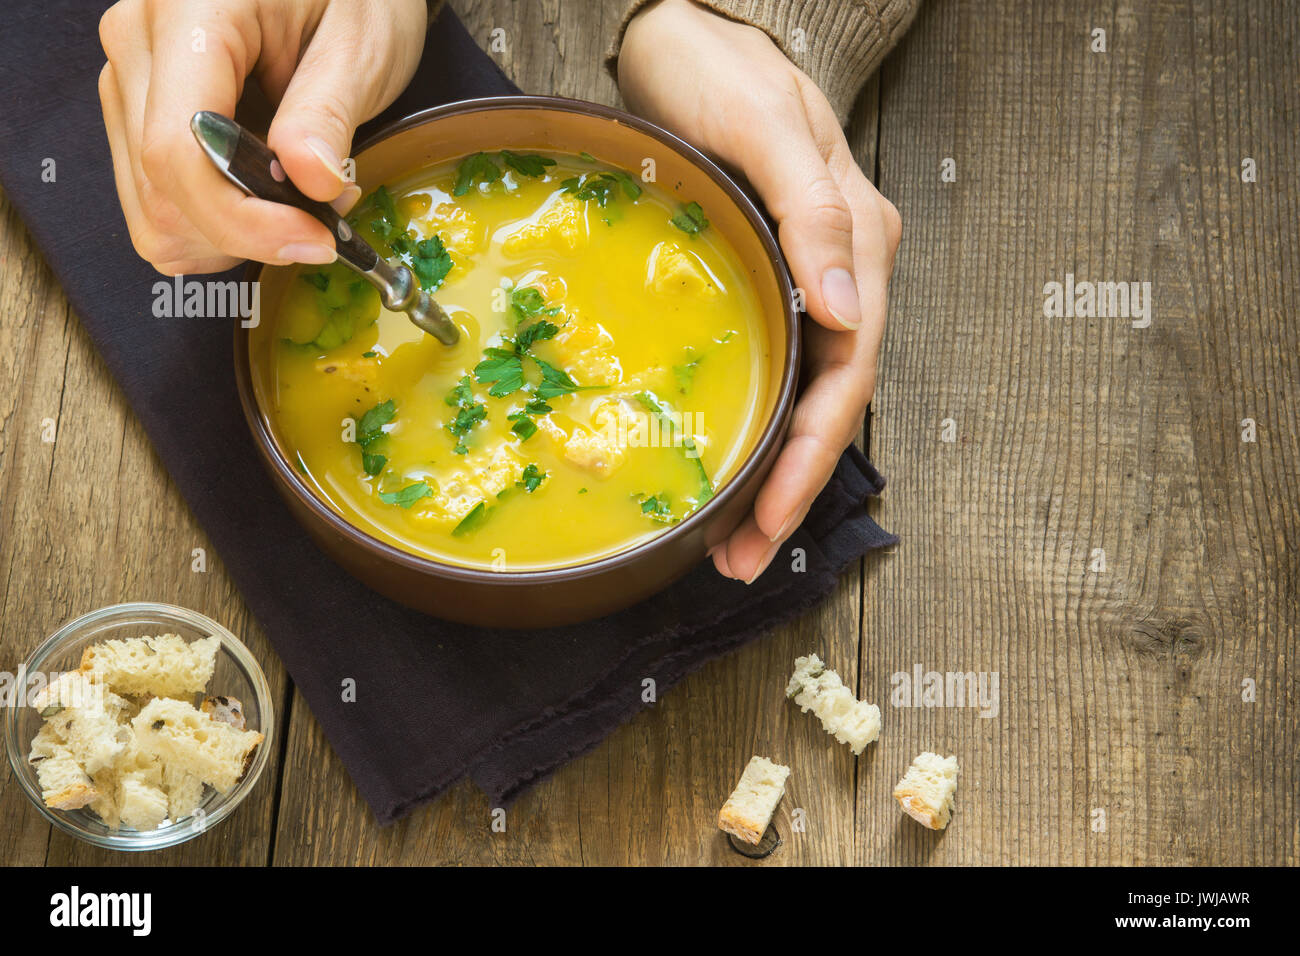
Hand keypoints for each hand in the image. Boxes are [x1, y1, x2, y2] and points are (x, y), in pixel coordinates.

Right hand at [98, 0, 427, 274]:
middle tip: (325, 219)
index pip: (178, 149)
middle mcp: (138, 46)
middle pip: (162, 190)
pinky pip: (157, 208)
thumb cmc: (349, 0)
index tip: (313, 240)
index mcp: (188, 15)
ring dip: (232, 236)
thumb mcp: (359, 48)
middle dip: (249, 231)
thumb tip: (310, 183)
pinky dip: (215, 227)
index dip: (242, 219)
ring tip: (299, 200)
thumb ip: (328, 115)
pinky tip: (263, 199)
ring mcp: (129, 83)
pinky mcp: (136, 115)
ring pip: (153, 212)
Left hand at [618, 0, 902, 583]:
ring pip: (806, 396)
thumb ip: (811, 210)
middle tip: (740, 560)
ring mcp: (811, 279)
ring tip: (730, 541)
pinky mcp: (775, 279)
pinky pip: (780, 368)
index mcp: (857, 241)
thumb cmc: (720, 69)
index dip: (812, 454)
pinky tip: (728, 464)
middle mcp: (844, 272)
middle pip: (830, 402)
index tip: (770, 517)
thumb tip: (850, 310)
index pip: (849, 374)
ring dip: (775, 473)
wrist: (686, 29)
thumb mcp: (763, 127)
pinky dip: (758, 426)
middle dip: (791, 489)